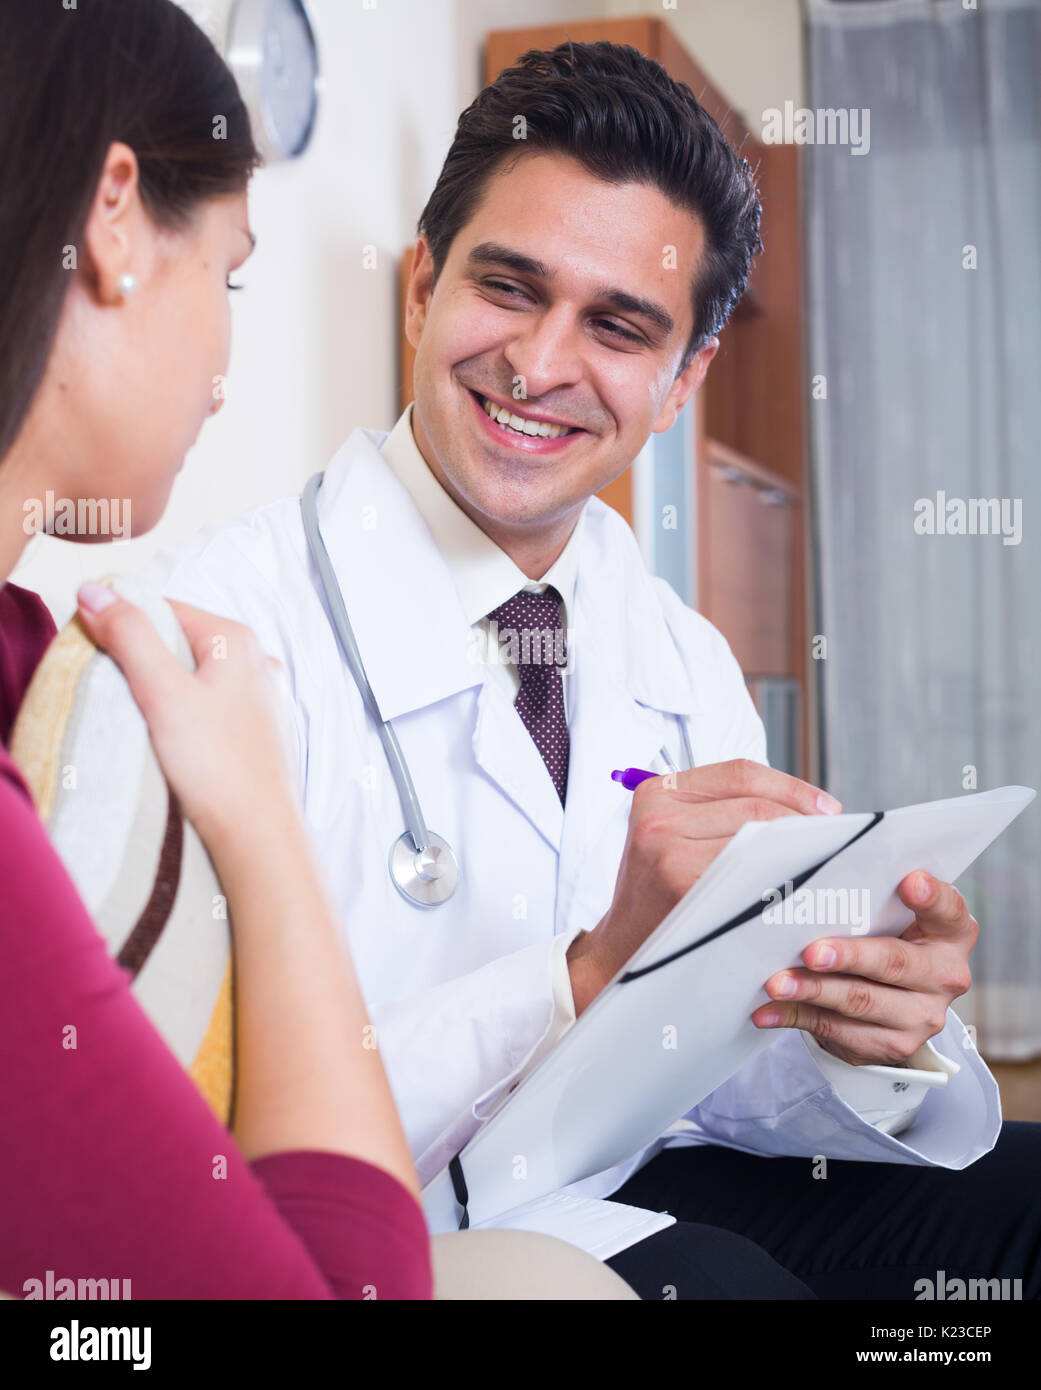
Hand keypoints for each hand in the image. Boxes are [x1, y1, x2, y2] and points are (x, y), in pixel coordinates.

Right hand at [77, 583, 298, 853]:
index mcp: (237, 640)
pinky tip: (174, 743)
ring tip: (145, 723)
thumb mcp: (162, 692)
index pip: (164, 609)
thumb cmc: (216, 764)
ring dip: (164, 693)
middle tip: (117, 694)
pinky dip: (186, 716)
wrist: (258, 833)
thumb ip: (129, 636)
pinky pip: (212, 708)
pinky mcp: (259, 732)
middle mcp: (259, 661)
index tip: (95, 655)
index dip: (123, 626)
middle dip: (144, 662)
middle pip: (181, 643)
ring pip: (196, 677)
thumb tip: (96, 590)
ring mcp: (263, 698)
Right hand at [568, 758, 842, 1012]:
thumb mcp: (669, 836)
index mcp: (657, 792)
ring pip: (760, 841)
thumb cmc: (658, 894)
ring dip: (800, 854)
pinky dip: (785, 883)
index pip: (741, 773)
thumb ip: (717, 812)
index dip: (792, 787)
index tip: (828, 808)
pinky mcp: (683, 888)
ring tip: (821, 867)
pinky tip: (799, 893)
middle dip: (804, 823)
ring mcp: (669, 854)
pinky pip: (754, 878)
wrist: (621, 950)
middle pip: (757, 807)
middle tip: (832, 844)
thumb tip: (806, 809)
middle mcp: (659, 818)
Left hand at [752, 871, 976, 1065]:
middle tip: (811, 951)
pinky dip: (796, 1017)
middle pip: (895, 962)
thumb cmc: (884, 937)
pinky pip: (837, 1029)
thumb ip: (871, 895)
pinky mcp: (894, 1045)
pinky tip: (766, 1011)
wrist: (894, 1006)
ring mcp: (923, 1015)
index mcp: (952, 931)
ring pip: (861, 1001)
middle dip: (849, 956)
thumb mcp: (891, 915)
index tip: (908, 880)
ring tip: (775, 982)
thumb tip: (812, 862)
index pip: (949, 909)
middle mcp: (946, 974)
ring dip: (812, 991)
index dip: (930, 896)